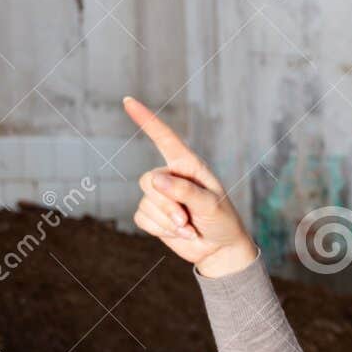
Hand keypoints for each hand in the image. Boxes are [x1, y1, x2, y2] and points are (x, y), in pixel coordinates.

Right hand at [122, 96, 257, 276]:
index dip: (147, 120)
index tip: (128, 101)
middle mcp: (171, 177)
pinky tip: (180, 233)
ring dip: (168, 221)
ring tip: (190, 227)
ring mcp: (160, 196)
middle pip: (148, 181)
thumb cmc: (222, 221)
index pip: (165, 139)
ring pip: (146, 203)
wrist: (220, 250)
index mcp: (188, 166)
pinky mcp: (152, 214)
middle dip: (167, 205)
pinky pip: (143, 218)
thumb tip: (154, 179)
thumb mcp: (210, 204)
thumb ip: (185, 191)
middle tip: (188, 220)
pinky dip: (161, 230)